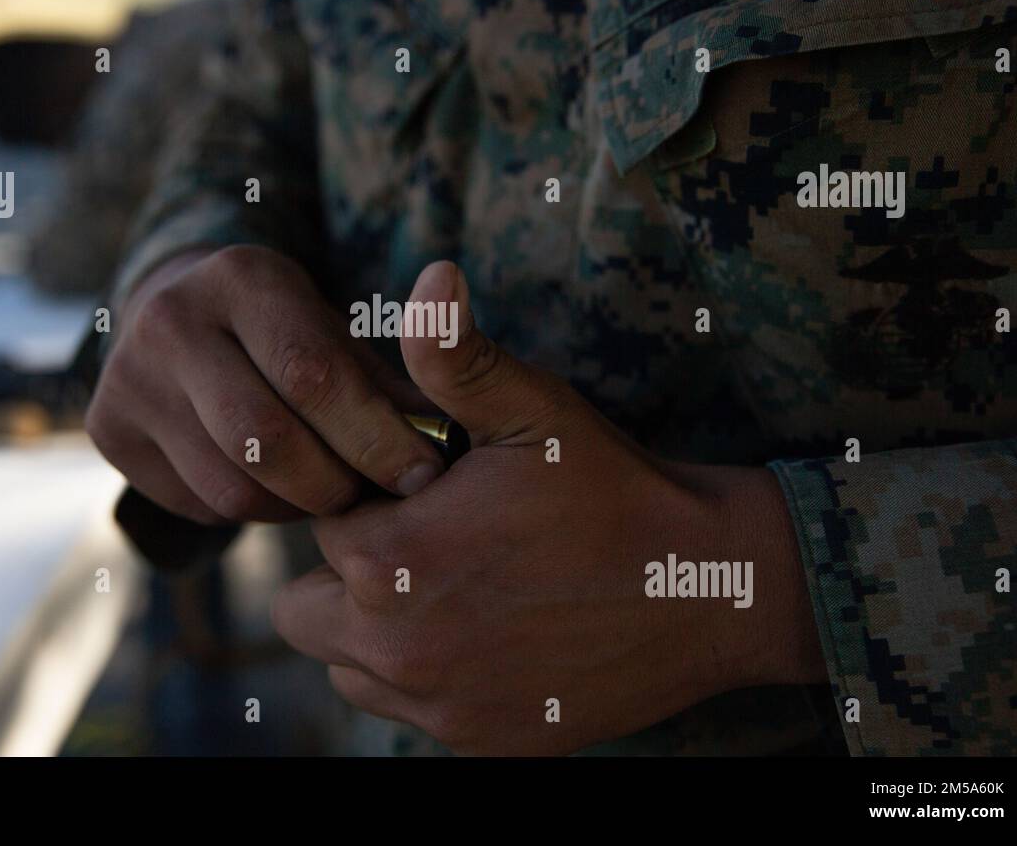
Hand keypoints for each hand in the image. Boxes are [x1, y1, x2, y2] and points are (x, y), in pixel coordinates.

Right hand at [86, 245, 443, 524]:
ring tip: (333, 492)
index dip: (375, 435)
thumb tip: (450, 445)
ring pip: (231, 488)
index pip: (313, 374)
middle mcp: (172, 320)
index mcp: (243, 278)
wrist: (182, 313)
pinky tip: (277, 487)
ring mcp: (128, 377)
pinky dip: (253, 511)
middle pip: (264, 440)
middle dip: (337, 485)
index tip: (425, 475)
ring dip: (298, 508)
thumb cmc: (288, 330)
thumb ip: (392, 381)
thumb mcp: (338, 329)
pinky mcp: (111, 431)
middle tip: (377, 499)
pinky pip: (200, 506)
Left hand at [271, 261, 825, 753]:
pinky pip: (408, 707)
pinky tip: (489, 630)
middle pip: (307, 607)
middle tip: (425, 538)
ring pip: (350, 664)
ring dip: (378, 626)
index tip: (420, 490)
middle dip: (350, 570)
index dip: (364, 499)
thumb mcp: (534, 410)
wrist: (709, 589)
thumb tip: (428, 275)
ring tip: (454, 584)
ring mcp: (437, 706)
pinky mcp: (478, 741)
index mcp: (388, 560)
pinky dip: (428, 673)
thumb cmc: (613, 490)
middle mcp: (396, 649)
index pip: (318, 524)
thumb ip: (457, 354)